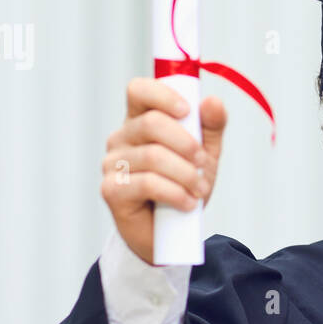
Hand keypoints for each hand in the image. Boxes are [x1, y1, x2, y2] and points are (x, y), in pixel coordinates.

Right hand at [101, 77, 226, 264]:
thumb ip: (210, 126)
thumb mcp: (204, 154)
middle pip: (150, 123)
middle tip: (202, 162)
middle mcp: (122, 138)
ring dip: (185, 174)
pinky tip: (188, 203)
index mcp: (140, 120)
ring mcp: (112, 164)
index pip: (138, 90)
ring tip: (199, 189)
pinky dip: (175, 193)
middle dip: (185, 143)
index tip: (187, 111)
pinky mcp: (111, 190)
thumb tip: (211, 101)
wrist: (173, 233)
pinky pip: (146, 183)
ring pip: (152, 156)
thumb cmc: (184, 186)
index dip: (162, 95)